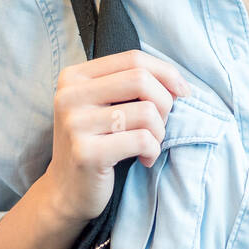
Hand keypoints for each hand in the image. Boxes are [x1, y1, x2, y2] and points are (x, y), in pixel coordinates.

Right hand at [43, 49, 189, 224]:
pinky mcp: (86, 153)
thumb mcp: (107, 105)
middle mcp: (69, 96)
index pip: (133, 58)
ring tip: (149, 144)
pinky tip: (145, 159)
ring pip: (146, 111)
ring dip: (159, 131)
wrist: (66, 190)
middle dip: (165, 102)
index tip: (182, 92)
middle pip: (140, 79)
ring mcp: (75, 124)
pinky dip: (153, 150)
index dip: (166, 72)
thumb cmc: (98, 142)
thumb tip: (180, 84)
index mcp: (75, 77)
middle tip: (161, 124)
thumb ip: (135, 84)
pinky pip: (142, 140)